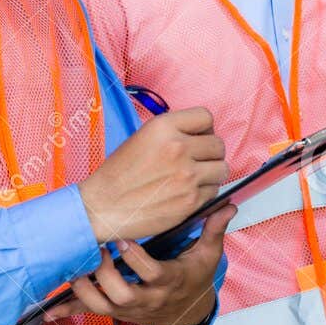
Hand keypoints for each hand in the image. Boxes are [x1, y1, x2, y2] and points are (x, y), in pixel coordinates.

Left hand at [43, 205, 232, 324]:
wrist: (188, 311)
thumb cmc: (195, 277)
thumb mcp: (208, 256)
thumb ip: (213, 230)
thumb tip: (228, 205)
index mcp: (169, 281)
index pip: (152, 274)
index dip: (137, 259)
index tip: (124, 240)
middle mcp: (147, 299)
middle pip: (122, 294)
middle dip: (106, 274)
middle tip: (95, 250)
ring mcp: (129, 309)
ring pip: (102, 307)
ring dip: (84, 290)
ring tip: (75, 269)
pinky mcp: (116, 312)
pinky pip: (90, 313)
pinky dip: (68, 311)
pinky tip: (48, 313)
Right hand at [80, 108, 228, 242]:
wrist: (103, 206)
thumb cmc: (118, 174)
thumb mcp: (142, 138)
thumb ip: (172, 132)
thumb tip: (200, 136)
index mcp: (163, 126)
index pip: (206, 117)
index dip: (203, 130)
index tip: (196, 139)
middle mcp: (178, 147)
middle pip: (218, 144)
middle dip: (209, 153)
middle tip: (195, 161)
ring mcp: (187, 175)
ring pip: (222, 168)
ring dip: (211, 173)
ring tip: (193, 177)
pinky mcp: (191, 200)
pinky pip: (214, 191)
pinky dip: (205, 192)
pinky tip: (186, 193)